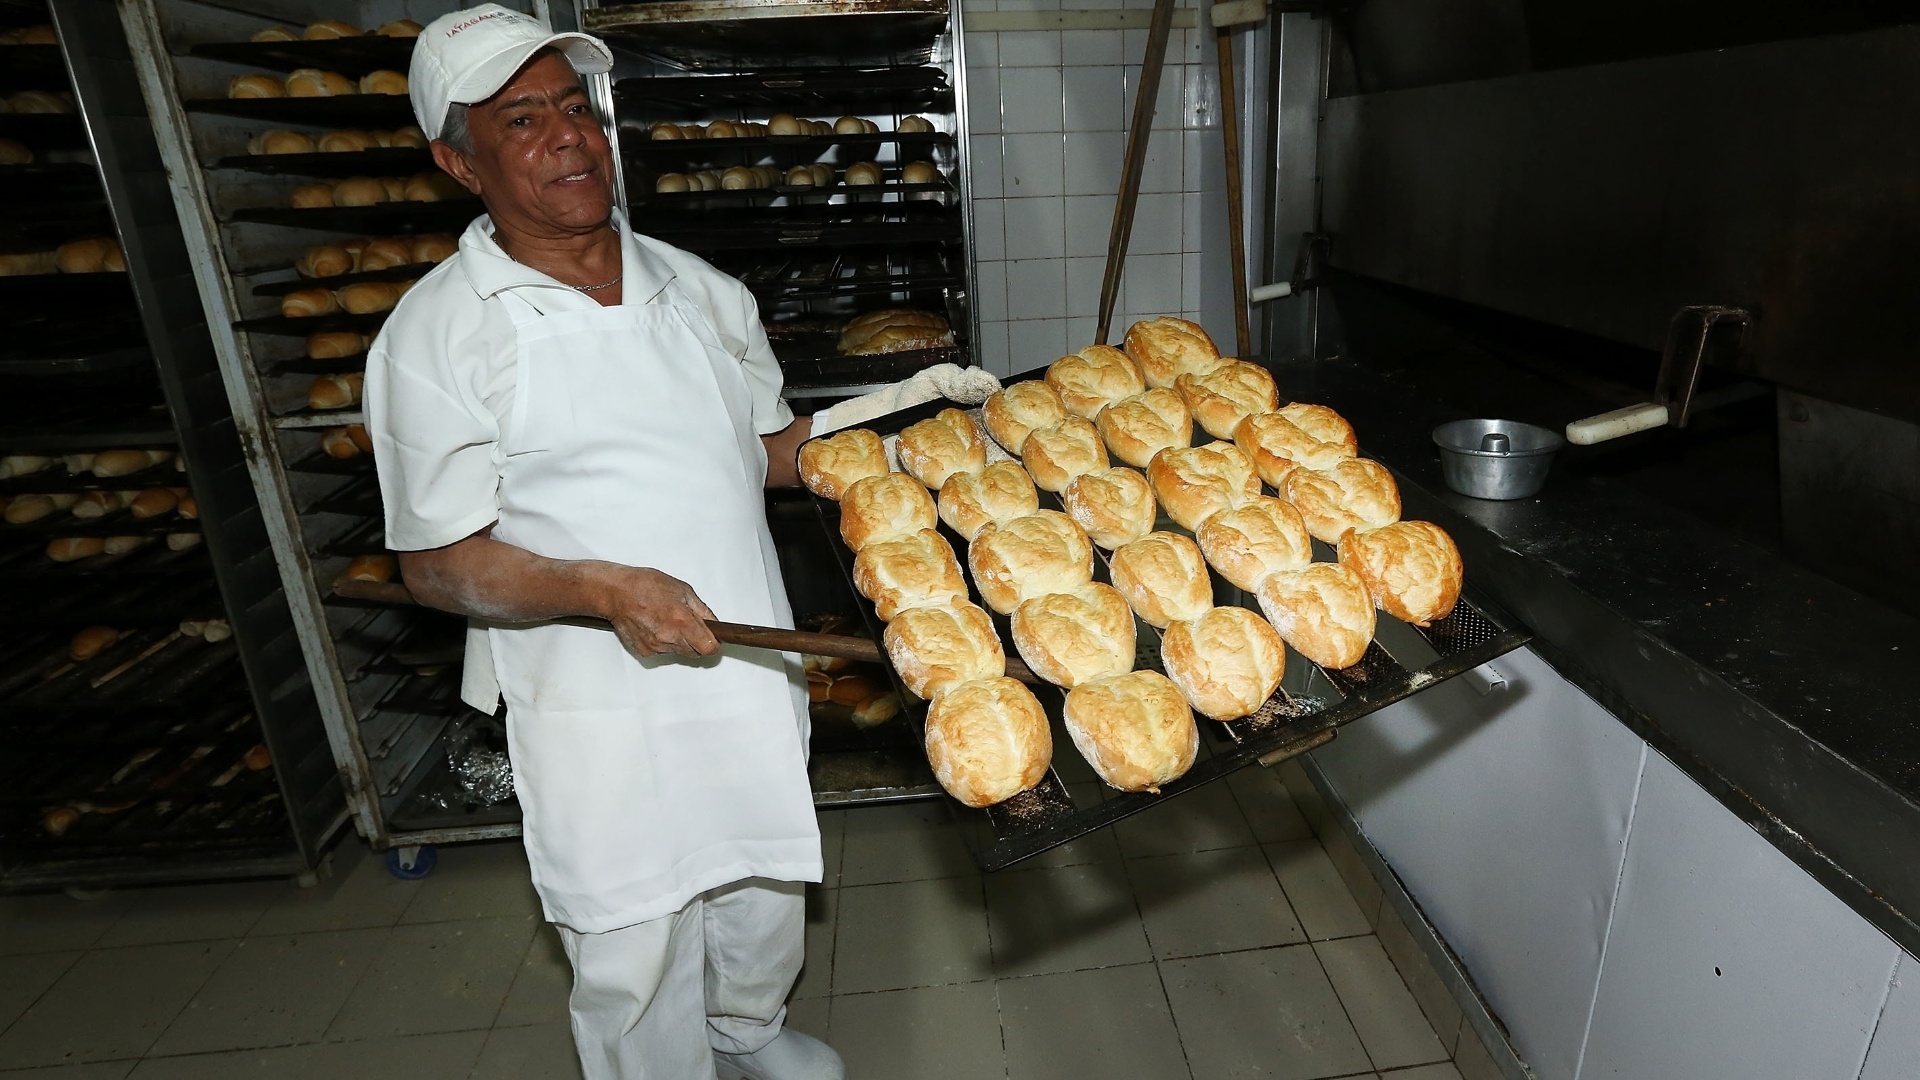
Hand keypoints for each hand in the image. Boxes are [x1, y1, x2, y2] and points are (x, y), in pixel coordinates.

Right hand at [597, 566, 719, 657]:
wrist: (615, 592)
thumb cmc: (645, 585)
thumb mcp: (682, 589)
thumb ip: (701, 610)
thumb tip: (713, 623)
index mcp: (682, 621)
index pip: (709, 648)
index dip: (713, 643)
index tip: (713, 637)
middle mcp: (669, 637)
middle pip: (695, 653)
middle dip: (697, 641)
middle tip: (688, 625)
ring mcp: (656, 646)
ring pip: (678, 652)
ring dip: (678, 641)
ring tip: (667, 621)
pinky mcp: (644, 651)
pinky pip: (662, 651)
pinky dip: (662, 642)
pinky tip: (655, 626)